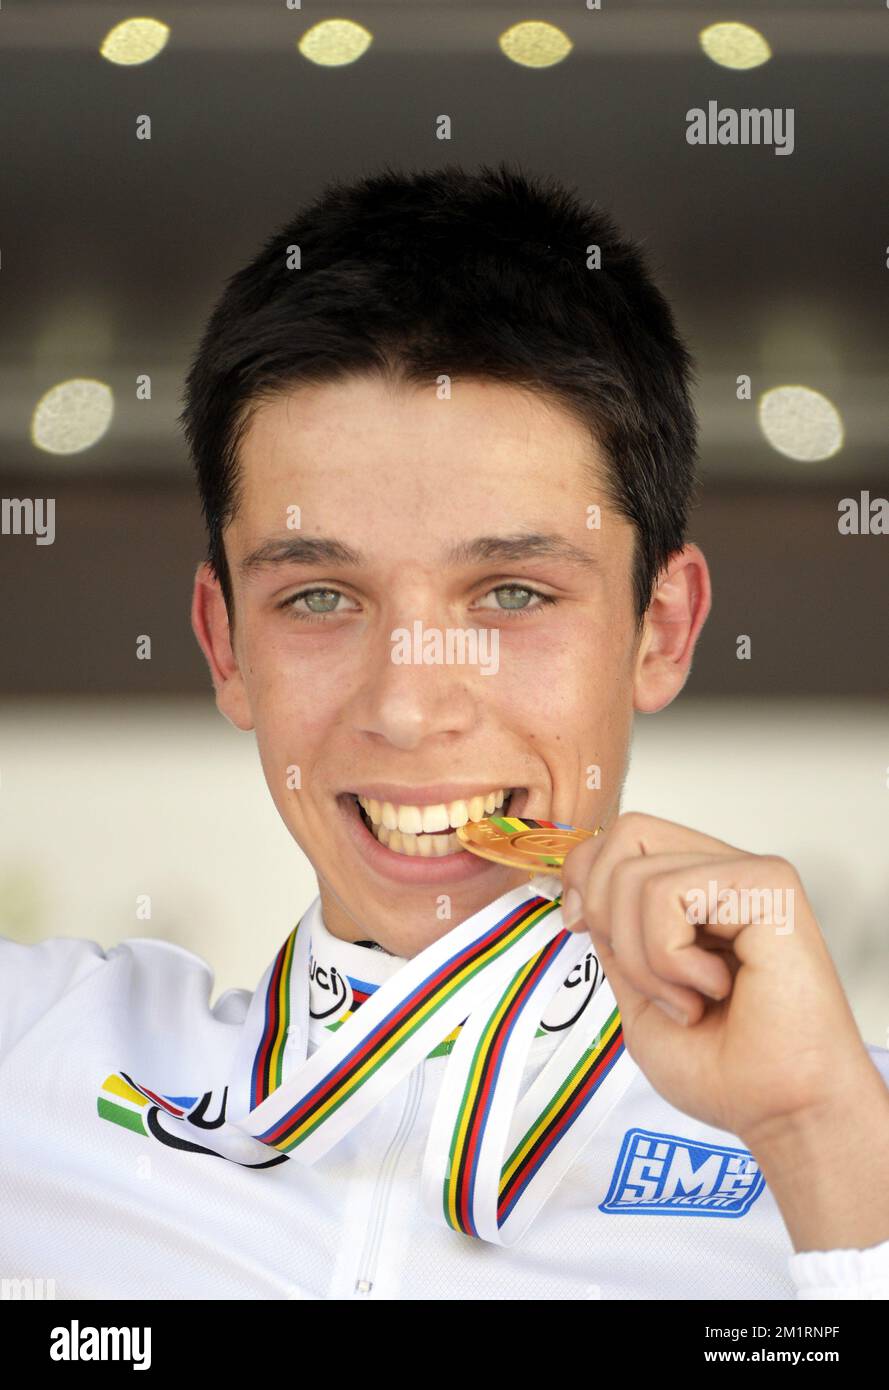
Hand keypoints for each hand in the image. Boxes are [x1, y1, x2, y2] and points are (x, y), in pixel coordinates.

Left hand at [559, 811, 875, 1147]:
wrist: (780, 1112)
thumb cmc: (727, 1070)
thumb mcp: (638, 994)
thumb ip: (615, 937)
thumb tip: (582, 894)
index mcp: (698, 894)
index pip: (623, 836)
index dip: (583, 872)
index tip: (577, 923)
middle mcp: (724, 874)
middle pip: (626, 834)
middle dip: (606, 914)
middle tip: (649, 981)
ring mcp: (747, 874)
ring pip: (637, 872)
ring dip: (644, 957)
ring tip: (689, 999)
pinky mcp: (768, 883)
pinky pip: (671, 894)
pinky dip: (671, 957)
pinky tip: (716, 987)